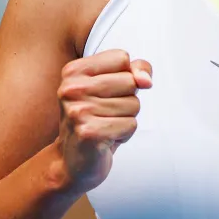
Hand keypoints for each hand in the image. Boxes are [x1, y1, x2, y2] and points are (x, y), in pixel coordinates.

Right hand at [55, 49, 152, 192]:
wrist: (73, 161)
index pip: (122, 58)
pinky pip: (131, 125)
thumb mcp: (115, 86)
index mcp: (74, 71)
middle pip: (130, 82)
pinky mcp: (89, 132)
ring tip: (105, 126)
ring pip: (133, 105)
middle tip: (105, 114)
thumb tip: (146, 81)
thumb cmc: (97, 118)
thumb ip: (136, 70)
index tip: (106, 93)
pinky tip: (106, 139)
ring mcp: (78, 111)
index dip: (125, 77)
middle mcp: (72, 88)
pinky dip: (124, 134)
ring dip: (125, 119)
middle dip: (127, 100)